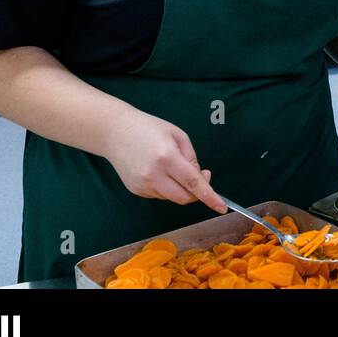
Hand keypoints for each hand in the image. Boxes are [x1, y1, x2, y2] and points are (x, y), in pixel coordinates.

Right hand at [104, 109, 224, 211]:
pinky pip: (160, 195)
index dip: (209, 197)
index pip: (192, 183)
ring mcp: (142, 185)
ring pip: (172, 198)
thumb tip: (200, 179)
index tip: (222, 207)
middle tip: (202, 174)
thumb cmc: (150, 129)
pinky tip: (159, 171)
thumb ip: (192, 158)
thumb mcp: (178, 135)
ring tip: (174, 167)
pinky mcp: (135, 191)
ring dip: (181, 188)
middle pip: (184, 197)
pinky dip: (167, 188)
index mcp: (167, 157)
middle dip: (197, 193)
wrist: (115, 132)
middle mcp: (153, 175)